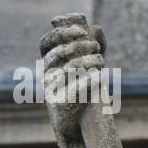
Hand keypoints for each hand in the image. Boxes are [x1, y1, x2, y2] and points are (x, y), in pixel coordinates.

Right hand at [38, 12, 106, 139]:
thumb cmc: (85, 87)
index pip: (47, 41)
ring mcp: (50, 89)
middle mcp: (46, 74)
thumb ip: (94, 44)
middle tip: (95, 46)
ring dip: (87, 61)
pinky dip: (89, 80)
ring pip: (66, 69)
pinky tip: (99, 77)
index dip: (62, 32)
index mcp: (49, 61)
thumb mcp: (91, 64)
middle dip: (76, 45)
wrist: (82, 120)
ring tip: (101, 61)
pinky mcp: (59, 104)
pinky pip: (74, 88)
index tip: (82, 29)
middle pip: (56, 53)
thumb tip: (96, 26)